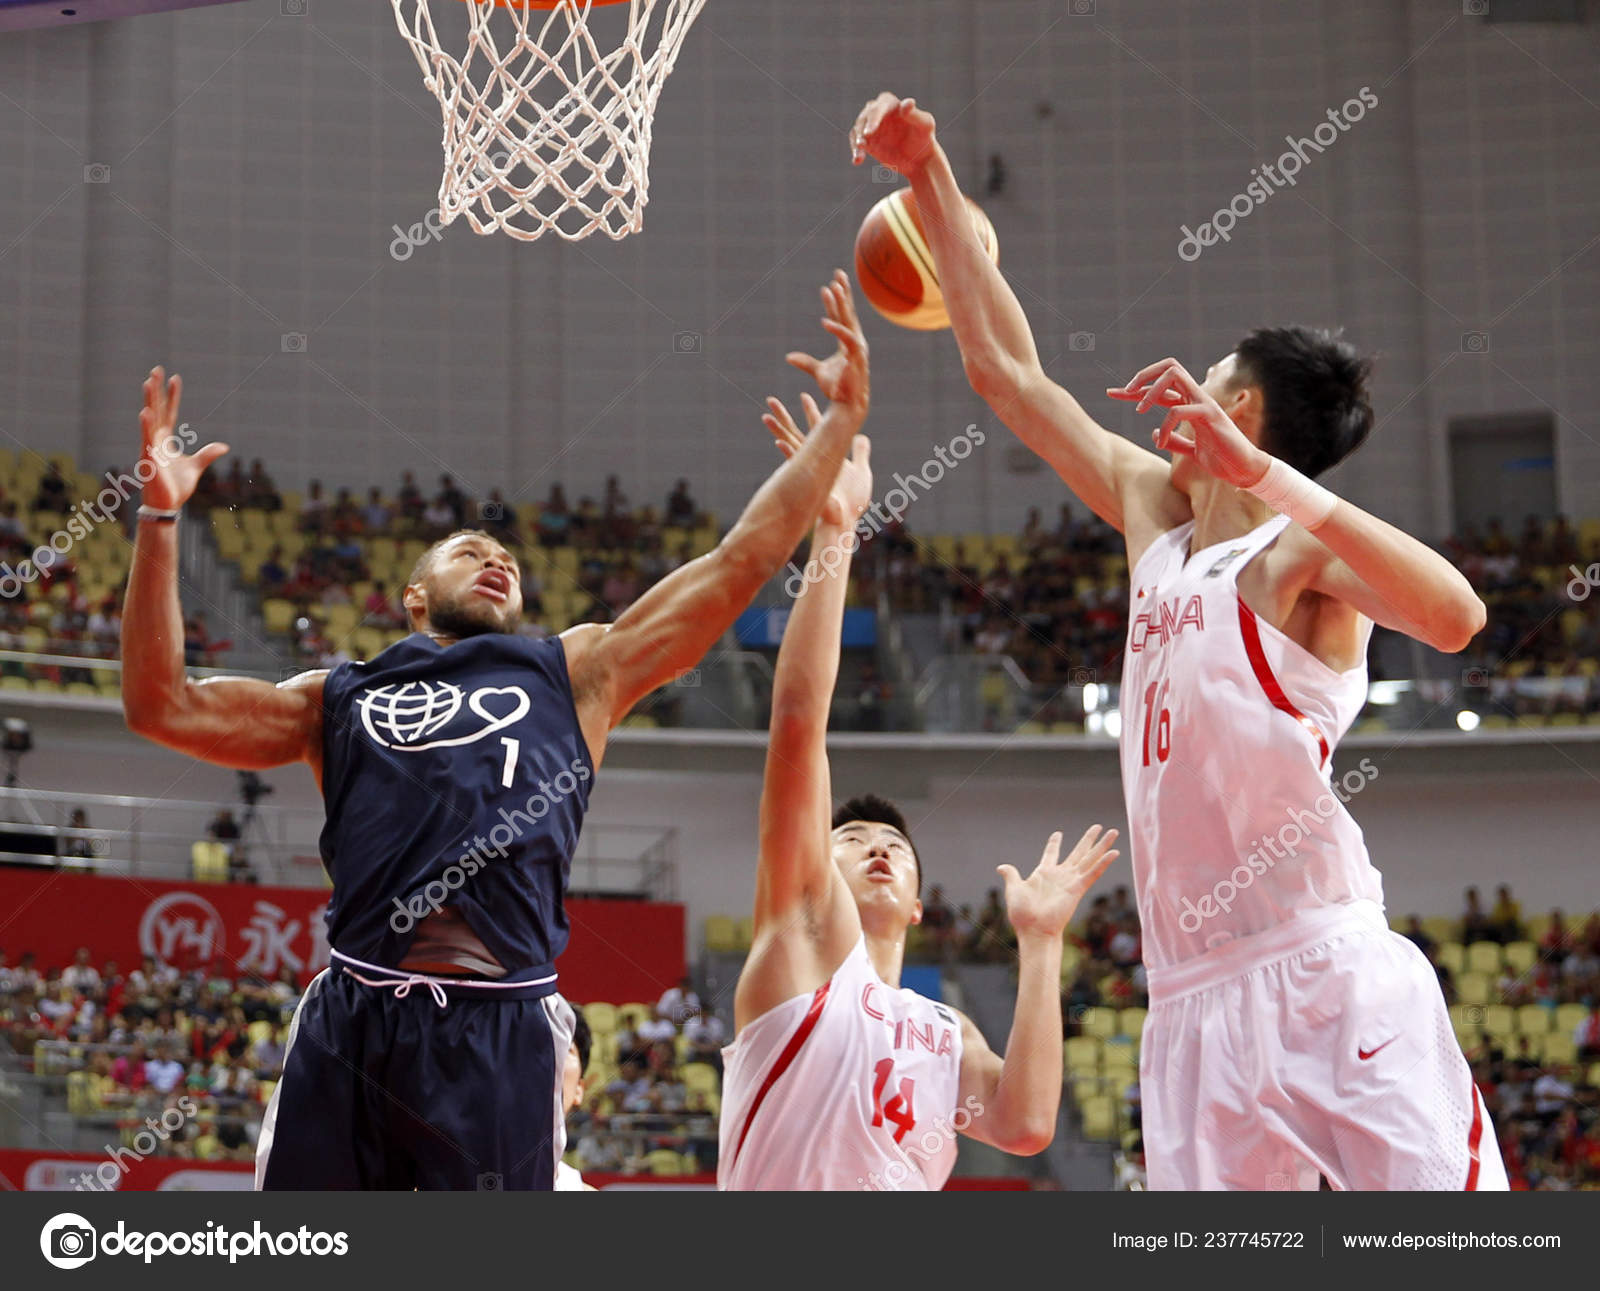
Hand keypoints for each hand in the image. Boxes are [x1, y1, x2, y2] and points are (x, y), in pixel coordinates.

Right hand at [138, 366, 228, 510]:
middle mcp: (155, 440)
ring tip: (148, 382)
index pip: (169, 413)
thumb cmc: (176, 487)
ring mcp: (150, 448)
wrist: (167, 506)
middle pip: (157, 410)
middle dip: (156, 391)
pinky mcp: (149, 459)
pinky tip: (145, 412)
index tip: (175, 378)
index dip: (172, 396)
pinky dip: (146, 427)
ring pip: (150, 420)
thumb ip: (207, 454)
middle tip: (156, 370)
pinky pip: (147, 440)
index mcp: (165, 440)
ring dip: (149, 401)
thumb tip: (224, 446)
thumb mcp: (196, 466)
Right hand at [763, 393, 871, 527]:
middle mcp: (815, 460)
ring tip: (764, 416)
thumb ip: (860, 453)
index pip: (816, 428)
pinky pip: (797, 464)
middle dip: (784, 417)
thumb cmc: (853, 501)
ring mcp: (810, 469)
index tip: (803, 395)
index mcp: (827, 455)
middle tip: (769, 400)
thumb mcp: (861, 471)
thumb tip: (863, 438)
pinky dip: (788, 453)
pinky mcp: (810, 480)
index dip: (810, 411)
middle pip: (796, 433)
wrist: (846, 521)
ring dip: (779, 430)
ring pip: (791, 445)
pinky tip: (778, 443)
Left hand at [785, 270, 868, 421]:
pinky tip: (824, 321)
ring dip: (842, 303)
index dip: (834, 302)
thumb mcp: (818, 372)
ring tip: (834, 287)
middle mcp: (855, 342)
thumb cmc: (837, 390)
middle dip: (844, 293)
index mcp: (848, 343)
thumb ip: (805, 362)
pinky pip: (847, 338)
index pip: (841, 317)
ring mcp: (858, 349)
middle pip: (848, 313)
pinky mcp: (857, 357)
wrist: (846, 406)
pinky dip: (836, 329)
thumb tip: (788, 356)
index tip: (828, 286)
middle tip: (838, 273)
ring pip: (848, 320)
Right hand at [850, 92, 936, 176]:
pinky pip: (856, 143)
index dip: (873, 118)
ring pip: (858, 130)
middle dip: (862, 129)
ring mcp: (870, 126)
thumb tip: (907, 103)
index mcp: (891, 104)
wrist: (918, 158)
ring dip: (857, 141)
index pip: (879, 107)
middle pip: (865, 117)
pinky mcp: (866, 141)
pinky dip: (856, 151)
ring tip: (859, 155)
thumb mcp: (924, 125)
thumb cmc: (924, 137)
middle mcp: (878, 112)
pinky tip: (857, 161)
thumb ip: (915, 114)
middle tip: (862, 144)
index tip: (870, 132)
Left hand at [999, 825, 1119, 940]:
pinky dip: (1103, 863)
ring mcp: (1071, 881)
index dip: (1055, 843)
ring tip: (1113, 832)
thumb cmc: (1023, 914)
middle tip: (1098, 826)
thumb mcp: (1014, 889)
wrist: (1034, 930)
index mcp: (1044, 873)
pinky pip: (1093, 873)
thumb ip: (1012, 875)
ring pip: (1089, 859)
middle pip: (1078, 852)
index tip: (1058, 833)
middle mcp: (1060, 875)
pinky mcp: (1078, 889)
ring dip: (1102, 846)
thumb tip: (1001, 867)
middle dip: (1088, 839)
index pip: (1052, 854)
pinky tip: (1114, 852)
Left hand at [1107, 358, 1268, 489]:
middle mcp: (1197, 398)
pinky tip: (1160, 442)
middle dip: (1142, 376)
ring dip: (1151, 391)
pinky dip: (1164, 425)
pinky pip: (1180, 410)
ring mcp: (1205, 404)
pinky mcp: (1210, 416)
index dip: (1135, 387)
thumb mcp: (1191, 451)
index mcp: (1191, 404)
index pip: (1161, 385)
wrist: (1244, 470)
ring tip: (1139, 411)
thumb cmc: (1221, 458)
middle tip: (1124, 393)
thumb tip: (1152, 434)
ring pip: (1174, 376)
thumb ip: (1174, 441)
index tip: (1112, 394)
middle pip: (1169, 368)